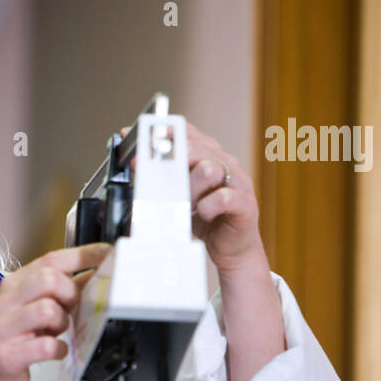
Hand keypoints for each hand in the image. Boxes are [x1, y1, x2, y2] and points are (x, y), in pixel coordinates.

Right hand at [0, 243, 111, 380]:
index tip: (107, 255)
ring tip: (57, 331)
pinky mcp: (8, 355)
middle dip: (70, 293)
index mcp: (17, 284)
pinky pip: (45, 347)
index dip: (85, 255)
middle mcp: (8, 301)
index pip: (52, 259)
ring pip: (47, 310)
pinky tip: (56, 351)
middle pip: (48, 279)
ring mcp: (5, 327)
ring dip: (62, 322)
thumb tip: (98, 273)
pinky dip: (59, 349)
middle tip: (71, 309)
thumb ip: (65, 290)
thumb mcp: (37, 307)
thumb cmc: (15, 338)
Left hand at [121, 120, 265, 273]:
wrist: (229, 247)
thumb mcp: (177, 194)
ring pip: (208, 170)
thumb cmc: (203, 217)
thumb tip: (135, 163)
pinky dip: (207, 206)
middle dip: (169, 163)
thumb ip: (162, 177)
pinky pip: (224, 198)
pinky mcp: (245, 204)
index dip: (161, 136)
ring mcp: (237, 182)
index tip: (139, 142)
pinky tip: (202, 213)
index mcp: (208, 154)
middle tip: (154, 181)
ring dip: (188, 188)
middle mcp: (224, 163)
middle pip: (193, 149)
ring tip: (183, 204)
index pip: (185, 133)